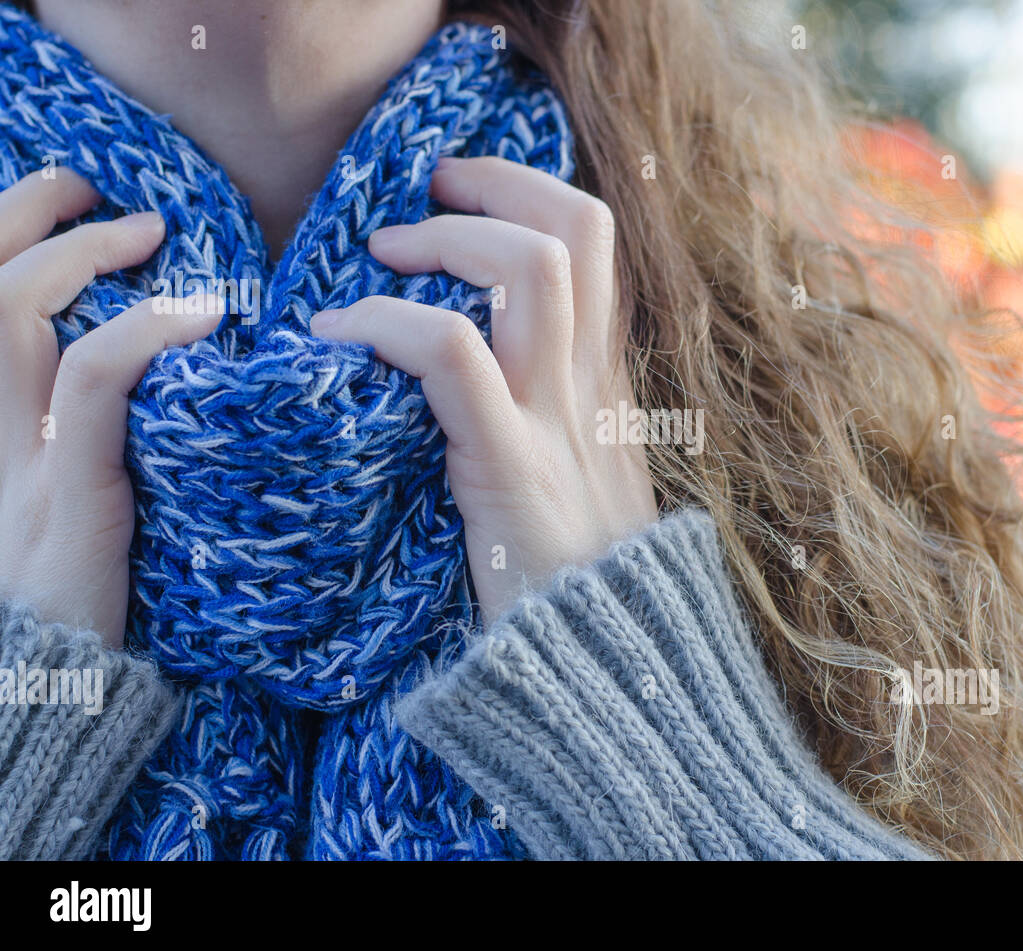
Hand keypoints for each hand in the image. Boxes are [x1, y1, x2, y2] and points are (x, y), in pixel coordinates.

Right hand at [0, 170, 222, 647]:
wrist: (55, 702)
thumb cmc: (91, 604)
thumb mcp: (74, 502)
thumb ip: (90, 434)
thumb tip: (164, 360)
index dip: (2, 234)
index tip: (65, 196)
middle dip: (28, 219)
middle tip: (97, 190)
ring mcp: (10, 469)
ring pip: (10, 319)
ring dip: (81, 257)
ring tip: (150, 233)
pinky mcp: (65, 502)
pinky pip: (89, 388)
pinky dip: (140, 335)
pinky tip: (200, 316)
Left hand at [311, 157, 657, 623]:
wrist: (610, 675)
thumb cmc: (576, 589)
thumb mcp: (581, 486)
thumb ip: (550, 423)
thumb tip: (479, 379)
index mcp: (604, 385)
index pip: (596, 246)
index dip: (529, 192)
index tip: (461, 197)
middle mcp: (590, 387)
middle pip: (577, 227)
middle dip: (492, 182)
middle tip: (423, 195)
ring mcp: (556, 421)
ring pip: (529, 266)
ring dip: (443, 238)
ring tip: (383, 257)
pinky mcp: (508, 466)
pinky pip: (452, 353)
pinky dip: (388, 322)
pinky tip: (342, 336)